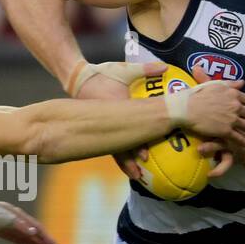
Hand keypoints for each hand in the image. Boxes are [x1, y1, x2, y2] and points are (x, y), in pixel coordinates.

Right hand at [72, 60, 168, 181]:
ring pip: (114, 148)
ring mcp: (103, 126)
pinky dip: (121, 155)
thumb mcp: (124, 70)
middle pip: (119, 144)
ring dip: (124, 163)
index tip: (145, 155)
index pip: (128, 128)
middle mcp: (108, 120)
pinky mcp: (101, 128)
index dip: (136, 143)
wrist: (79, 78)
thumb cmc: (104, 73)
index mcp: (116, 107)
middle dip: (128, 160)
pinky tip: (129, 166)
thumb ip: (145, 70)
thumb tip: (165, 67)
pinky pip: (112, 144)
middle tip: (138, 174)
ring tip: (135, 176)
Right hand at [182, 79, 244, 145]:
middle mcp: (235, 106)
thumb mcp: (214, 85)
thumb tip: (242, 82)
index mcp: (233, 94)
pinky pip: (238, 137)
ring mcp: (232, 119)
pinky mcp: (226, 131)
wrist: (186, 108)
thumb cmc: (196, 95)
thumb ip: (230, 84)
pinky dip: (244, 141)